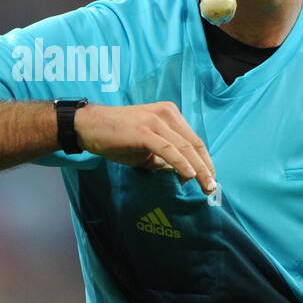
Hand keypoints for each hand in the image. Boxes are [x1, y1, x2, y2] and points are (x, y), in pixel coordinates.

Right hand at [74, 101, 216, 193]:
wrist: (90, 127)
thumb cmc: (117, 137)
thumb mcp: (147, 148)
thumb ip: (164, 158)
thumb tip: (182, 174)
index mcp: (170, 114)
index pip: (194, 140)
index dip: (205, 161)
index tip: (210, 178)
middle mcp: (167, 114)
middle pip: (194, 144)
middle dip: (206, 168)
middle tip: (212, 187)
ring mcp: (155, 121)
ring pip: (184, 148)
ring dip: (199, 169)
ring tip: (206, 186)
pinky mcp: (145, 131)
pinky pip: (168, 149)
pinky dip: (181, 163)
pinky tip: (189, 177)